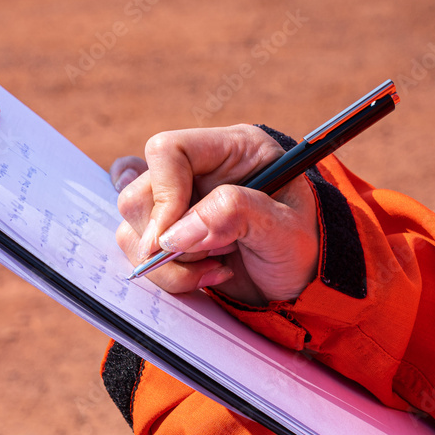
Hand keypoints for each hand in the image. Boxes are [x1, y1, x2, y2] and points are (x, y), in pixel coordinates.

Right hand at [109, 124, 319, 305]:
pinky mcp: (169, 232)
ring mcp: (180, 202)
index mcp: (233, 148)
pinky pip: (135, 246)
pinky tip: (200, 274)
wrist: (302, 286)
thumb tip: (173, 233)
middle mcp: (200, 170)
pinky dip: (163, 272)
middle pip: (140, 192)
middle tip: (211, 259)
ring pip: (131, 225)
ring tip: (216, 269)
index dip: (164, 194)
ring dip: (169, 262)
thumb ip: (234, 215)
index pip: (169, 150)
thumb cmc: (303, 250)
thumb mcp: (283, 230)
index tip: (172, 239)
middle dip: (167, 238)